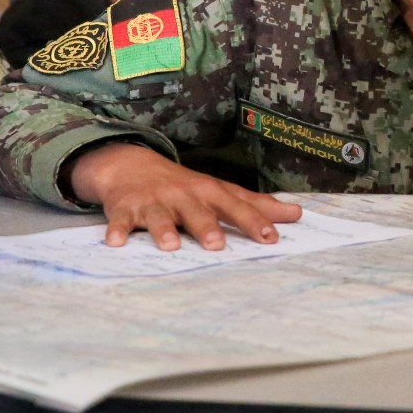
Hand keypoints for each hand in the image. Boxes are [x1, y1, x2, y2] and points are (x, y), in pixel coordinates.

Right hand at [68, 142, 301, 250]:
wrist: (132, 165)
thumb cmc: (186, 187)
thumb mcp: (221, 192)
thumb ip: (256, 205)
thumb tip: (297, 213)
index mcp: (210, 193)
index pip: (235, 207)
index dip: (253, 222)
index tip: (271, 238)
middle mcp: (184, 196)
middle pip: (198, 212)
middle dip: (207, 227)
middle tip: (218, 246)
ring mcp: (154, 202)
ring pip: (160, 217)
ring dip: (164, 230)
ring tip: (170, 246)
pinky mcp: (125, 209)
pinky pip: (120, 221)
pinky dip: (117, 231)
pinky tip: (116, 243)